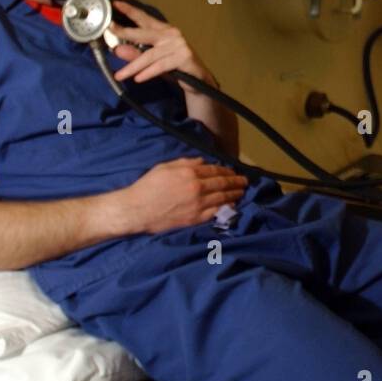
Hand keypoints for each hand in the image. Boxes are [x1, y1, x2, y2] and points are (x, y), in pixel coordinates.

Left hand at [109, 0, 211, 92]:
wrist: (199, 81)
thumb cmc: (174, 68)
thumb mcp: (152, 61)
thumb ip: (136, 55)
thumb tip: (117, 50)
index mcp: (163, 31)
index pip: (144, 19)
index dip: (130, 11)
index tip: (116, 4)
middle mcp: (171, 34)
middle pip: (145, 33)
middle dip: (126, 32)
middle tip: (111, 30)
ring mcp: (179, 45)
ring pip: (150, 55)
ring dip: (133, 66)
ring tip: (120, 75)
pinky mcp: (184, 57)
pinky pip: (161, 65)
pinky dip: (149, 72)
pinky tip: (138, 79)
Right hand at [118, 156, 248, 233]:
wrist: (136, 210)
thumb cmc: (147, 186)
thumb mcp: (165, 167)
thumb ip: (185, 162)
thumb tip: (202, 162)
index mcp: (189, 173)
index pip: (215, 170)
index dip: (227, 171)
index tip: (233, 171)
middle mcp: (197, 188)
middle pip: (222, 184)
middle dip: (236, 182)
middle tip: (245, 181)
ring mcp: (197, 205)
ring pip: (222, 198)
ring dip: (235, 194)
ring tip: (242, 192)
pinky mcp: (195, 219)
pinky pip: (215, 213)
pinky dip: (226, 208)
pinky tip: (232, 206)